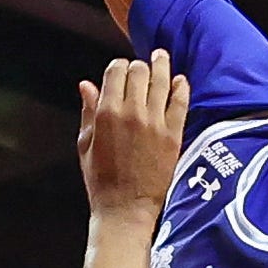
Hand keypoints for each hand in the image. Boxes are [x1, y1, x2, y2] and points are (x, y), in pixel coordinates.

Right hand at [78, 51, 188, 223]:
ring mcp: (155, 122)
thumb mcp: (86, 144)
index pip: (116, 71)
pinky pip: (181, 101)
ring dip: (161, 65)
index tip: (120, 70)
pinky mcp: (173, 134)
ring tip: (161, 57)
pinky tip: (179, 81)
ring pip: (162, 80)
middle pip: (139, 71)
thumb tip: (86, 85)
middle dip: (138, 66)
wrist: (125, 210)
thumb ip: (88, 111)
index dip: (118, 66)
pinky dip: (181, 87)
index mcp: (107, 113)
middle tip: (141, 68)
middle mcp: (132, 112)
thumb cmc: (102, 181)